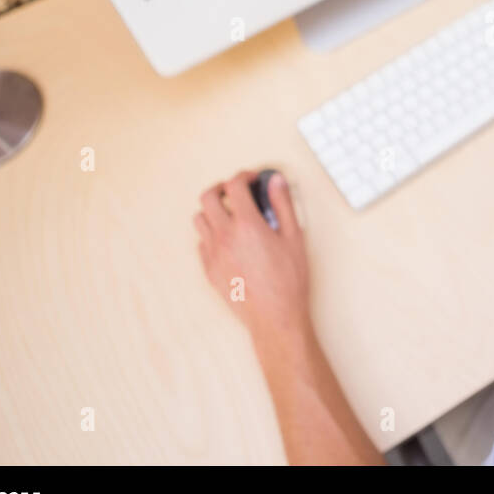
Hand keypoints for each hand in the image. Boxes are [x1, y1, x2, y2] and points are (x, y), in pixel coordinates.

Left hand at [194, 170, 311, 346]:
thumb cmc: (289, 281)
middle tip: (235, 191)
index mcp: (247, 225)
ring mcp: (213, 254)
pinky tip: (229, 239)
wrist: (275, 317)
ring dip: (213, 210)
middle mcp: (224, 236)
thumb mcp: (294, 237)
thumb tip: (275, 181)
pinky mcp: (209, 270)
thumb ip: (283, 204)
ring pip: (199, 219)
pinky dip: (211, 234)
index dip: (244, 176)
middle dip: (221, 188)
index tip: (252, 178)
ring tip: (231, 214)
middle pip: (208, 197)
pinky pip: (201, 243)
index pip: (234, 186)